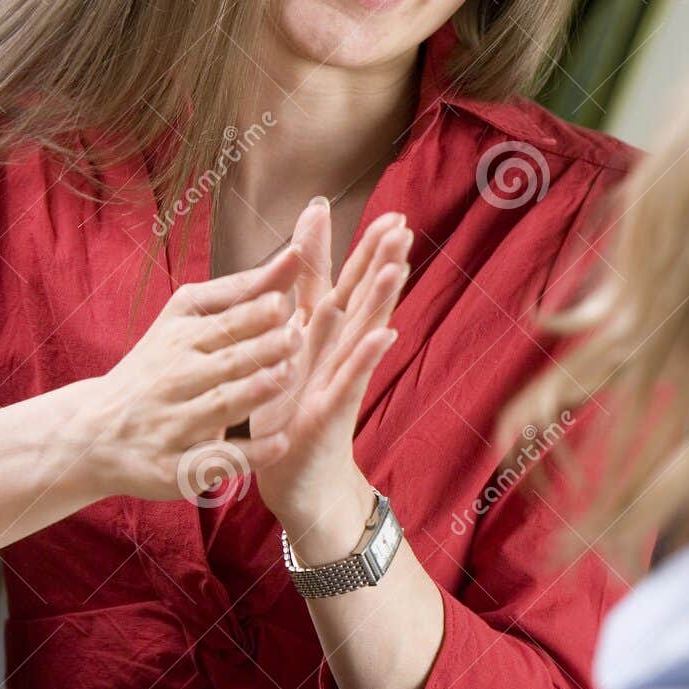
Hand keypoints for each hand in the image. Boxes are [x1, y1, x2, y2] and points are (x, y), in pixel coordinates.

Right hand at [84, 244, 305, 500]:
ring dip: (254, 392)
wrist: (93, 430)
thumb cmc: (156, 366)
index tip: (283, 302)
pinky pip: (215, 459)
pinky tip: (281, 442)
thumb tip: (294, 255)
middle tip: (296, 337)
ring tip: (288, 377)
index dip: (253, 315)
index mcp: (181, 340)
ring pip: (220, 407)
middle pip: (224, 363)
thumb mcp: (186, 319)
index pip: (222, 324)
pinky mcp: (175, 467)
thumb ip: (241, 291)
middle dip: (260, 349)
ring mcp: (174, 426)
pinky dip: (247, 453)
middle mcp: (175, 381)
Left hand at [249, 199, 412, 532]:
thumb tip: (290, 266)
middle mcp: (337, 352)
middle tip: (402, 224)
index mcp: (320, 335)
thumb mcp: (285, 347)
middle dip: (380, 261)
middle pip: (362, 298)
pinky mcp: (334, 409)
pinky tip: (387, 332)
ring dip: (382, 299)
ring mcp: (340, 379)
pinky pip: (354, 377)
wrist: (296, 477)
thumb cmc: (290, 411)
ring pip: (364, 331)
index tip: (374, 211)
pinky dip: (369, 354)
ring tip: (399, 265)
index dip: (352, 249)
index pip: (339, 283)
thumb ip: (292, 298)